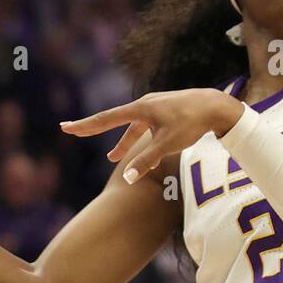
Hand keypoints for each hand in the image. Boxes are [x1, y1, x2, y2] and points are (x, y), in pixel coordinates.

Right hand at [60, 89, 242, 182]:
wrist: (216, 105)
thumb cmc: (192, 123)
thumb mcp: (168, 144)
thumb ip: (147, 160)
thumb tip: (128, 178)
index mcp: (140, 109)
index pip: (105, 119)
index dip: (85, 126)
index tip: (65, 127)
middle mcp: (145, 105)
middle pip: (114, 119)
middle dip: (95, 129)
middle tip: (74, 131)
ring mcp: (156, 106)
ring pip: (134, 127)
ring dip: (123, 142)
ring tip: (114, 158)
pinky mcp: (167, 111)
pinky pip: (148, 126)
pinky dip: (142, 139)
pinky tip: (148, 151)